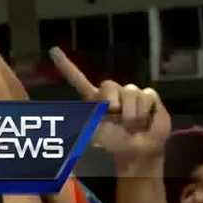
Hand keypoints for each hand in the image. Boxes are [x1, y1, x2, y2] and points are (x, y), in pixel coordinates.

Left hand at [50, 47, 171, 165]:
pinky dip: (145, 111)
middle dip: (113, 105)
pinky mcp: (148, 95)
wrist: (138, 151)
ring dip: (131, 114)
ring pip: (130, 92)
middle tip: (118, 121)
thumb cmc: (115, 142)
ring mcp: (130, 92)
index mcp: (94, 99)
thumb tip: (86, 114)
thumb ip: (88, 117)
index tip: (53, 50)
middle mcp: (112, 92)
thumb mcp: (96, 131)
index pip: (77, 79)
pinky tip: (146, 120)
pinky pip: (147, 96)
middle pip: (108, 85)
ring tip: (132, 125)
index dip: (65, 65)